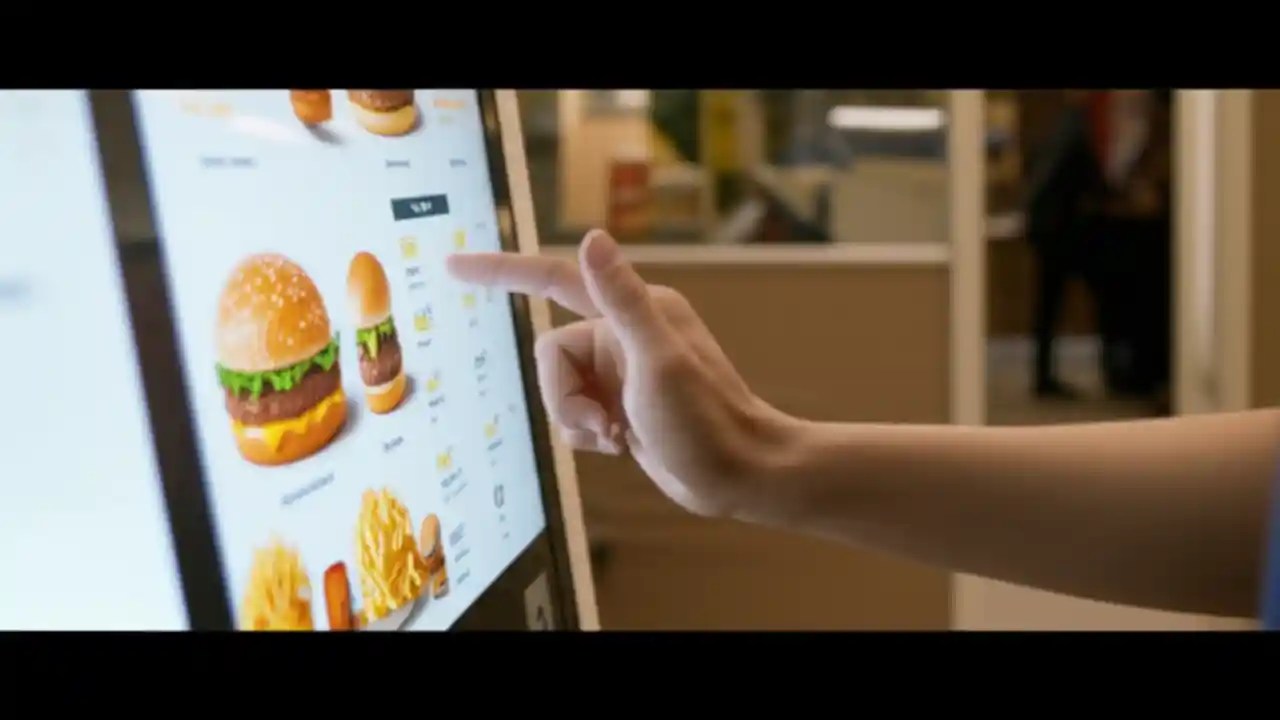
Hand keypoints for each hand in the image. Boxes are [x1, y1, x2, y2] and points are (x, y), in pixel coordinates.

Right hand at [446, 230, 788, 517]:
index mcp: (635, 309)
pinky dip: (587, 434)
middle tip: (606, 426)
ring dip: (578, 420)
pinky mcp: (620, 404)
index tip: (453, 264)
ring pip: (558, 388)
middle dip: (564, 396)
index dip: (502, 271)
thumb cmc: (707, 421)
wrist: (739, 476)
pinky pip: (574, 413)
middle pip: (550, 353)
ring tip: (619, 437)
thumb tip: (593, 236)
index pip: (554, 278)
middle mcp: (624, 333)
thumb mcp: (657, 359)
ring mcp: (621, 370)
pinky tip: (622, 445)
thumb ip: (621, 298)